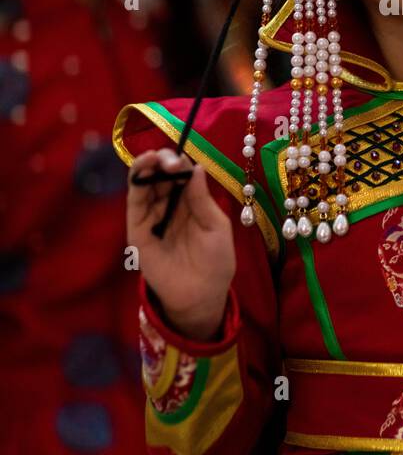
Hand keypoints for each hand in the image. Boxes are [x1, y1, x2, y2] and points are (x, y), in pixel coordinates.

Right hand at [127, 148, 236, 341]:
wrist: (201, 296)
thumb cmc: (216, 262)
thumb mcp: (216, 227)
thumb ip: (202, 199)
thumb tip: (196, 168)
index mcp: (190, 201)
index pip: (181, 174)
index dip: (180, 162)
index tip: (183, 158)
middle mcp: (169, 205)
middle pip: (160, 174)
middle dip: (163, 161)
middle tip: (169, 159)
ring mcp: (152, 216)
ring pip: (144, 184)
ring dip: (147, 166)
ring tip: (154, 158)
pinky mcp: (138, 230)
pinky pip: (134, 203)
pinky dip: (137, 184)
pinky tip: (143, 171)